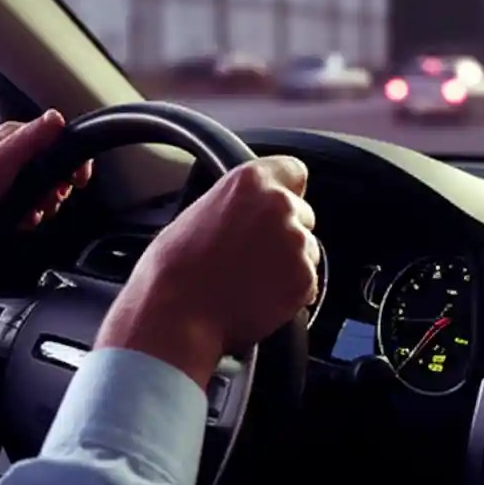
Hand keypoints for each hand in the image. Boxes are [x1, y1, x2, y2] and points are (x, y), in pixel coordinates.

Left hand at [0, 110, 91, 256]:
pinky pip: (31, 204)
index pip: (59, 140)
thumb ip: (30, 140)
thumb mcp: (1, 164)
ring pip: (45, 189)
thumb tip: (57, 118)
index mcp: (14, 138)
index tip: (77, 181)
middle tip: (47, 201)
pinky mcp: (2, 195)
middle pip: (56, 167)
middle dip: (58, 189)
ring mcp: (7, 175)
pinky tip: (21, 220)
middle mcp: (12, 153)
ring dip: (45, 205)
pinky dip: (31, 215)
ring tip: (31, 213)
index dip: (73, 162)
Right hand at [97, 156, 318, 387]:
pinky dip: (291, 294)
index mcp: (251, 181)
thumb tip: (250, 209)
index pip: (294, 171)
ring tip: (250, 281)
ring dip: (289, 265)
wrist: (176, 314)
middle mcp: (280, 205)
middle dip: (285, 234)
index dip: (286, 192)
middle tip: (253, 256)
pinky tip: (258, 298)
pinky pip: (308, 284)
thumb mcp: (200, 212)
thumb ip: (237, 203)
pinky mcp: (304, 279)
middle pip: (303, 215)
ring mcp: (295, 243)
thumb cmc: (175, 269)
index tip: (276, 208)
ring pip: (307, 251)